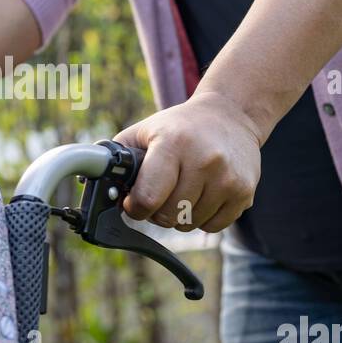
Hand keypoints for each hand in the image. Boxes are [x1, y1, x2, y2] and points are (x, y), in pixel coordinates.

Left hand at [114, 90, 263, 232]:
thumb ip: (116, 158)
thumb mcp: (144, 131)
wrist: (232, 115)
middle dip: (156, 211)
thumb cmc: (180, 126)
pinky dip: (203, 218)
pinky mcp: (244, 193)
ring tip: (183, 189)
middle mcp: (205, 161)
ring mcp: (228, 179)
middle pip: (168, 216)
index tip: (134, 202)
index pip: (148, 198)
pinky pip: (213, 227)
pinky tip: (203, 194)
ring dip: (180, 215)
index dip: (135, 207)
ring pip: (189, 224)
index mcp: (174, 144)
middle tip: (160, 193)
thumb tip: (96, 186)